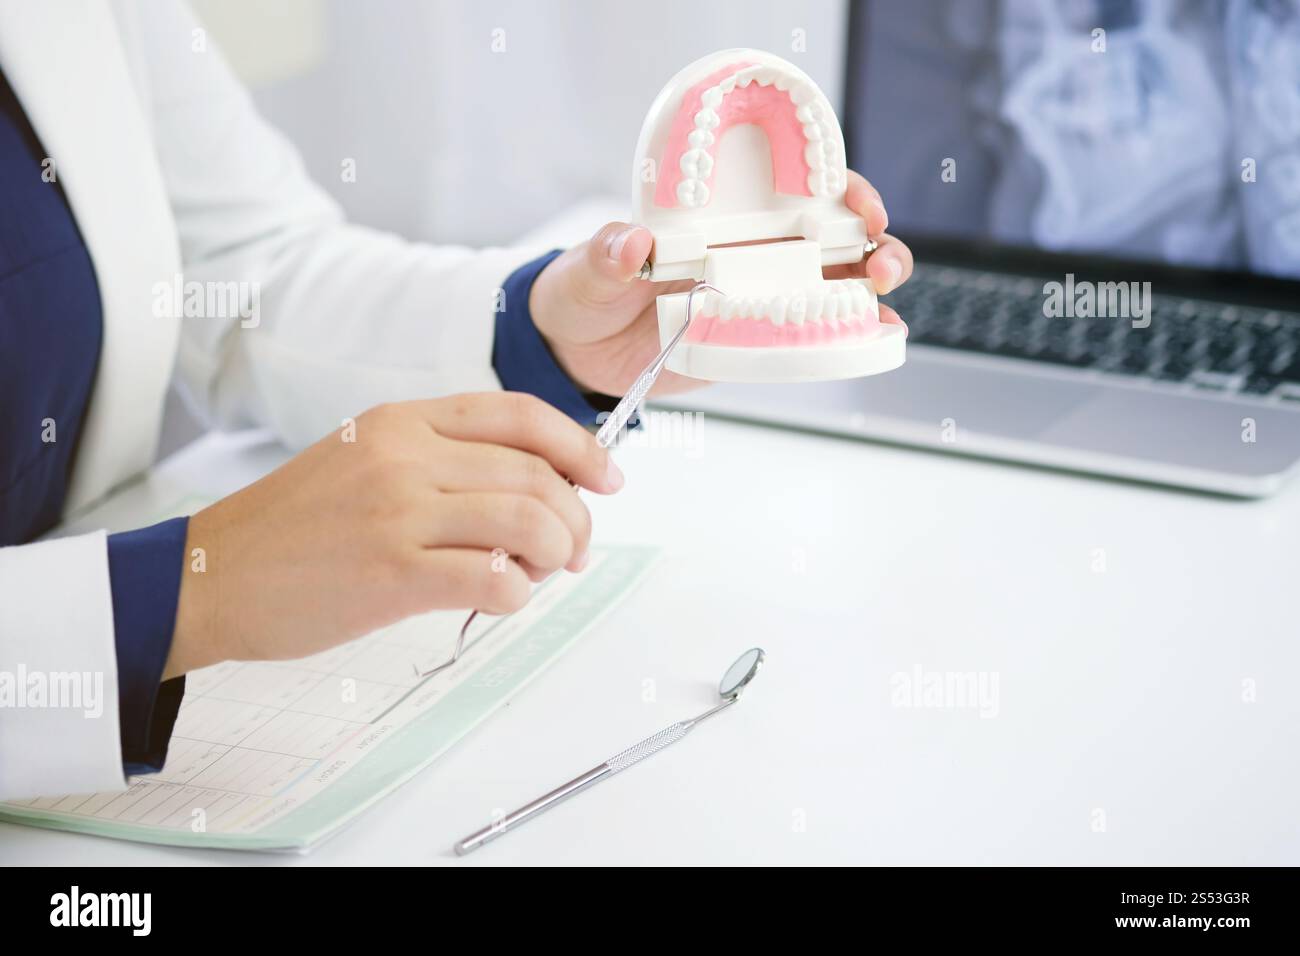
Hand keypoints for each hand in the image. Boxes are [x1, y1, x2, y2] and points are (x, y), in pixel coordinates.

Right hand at [163, 393, 622, 678]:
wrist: (214, 574)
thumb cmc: (297, 527)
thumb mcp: (367, 460)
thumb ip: (444, 462)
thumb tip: (536, 490)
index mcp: (404, 420)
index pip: (521, 416)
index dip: (581, 447)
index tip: (609, 479)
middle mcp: (407, 455)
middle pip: (537, 475)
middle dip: (576, 518)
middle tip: (573, 551)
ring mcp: (399, 511)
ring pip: (529, 522)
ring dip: (555, 555)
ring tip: (540, 575)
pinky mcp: (392, 572)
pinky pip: (494, 579)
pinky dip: (518, 594)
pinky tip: (499, 599)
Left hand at [528, 170, 913, 397]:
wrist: (577, 352)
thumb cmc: (585, 291)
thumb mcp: (589, 268)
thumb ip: (608, 253)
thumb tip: (633, 242)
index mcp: (721, 217)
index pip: (794, 187)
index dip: (838, 186)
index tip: (856, 202)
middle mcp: (753, 252)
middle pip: (835, 238)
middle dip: (875, 243)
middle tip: (880, 262)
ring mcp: (761, 298)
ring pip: (836, 288)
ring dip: (871, 292)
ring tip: (883, 306)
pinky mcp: (757, 342)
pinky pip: (812, 338)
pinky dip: (850, 339)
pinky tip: (873, 341)